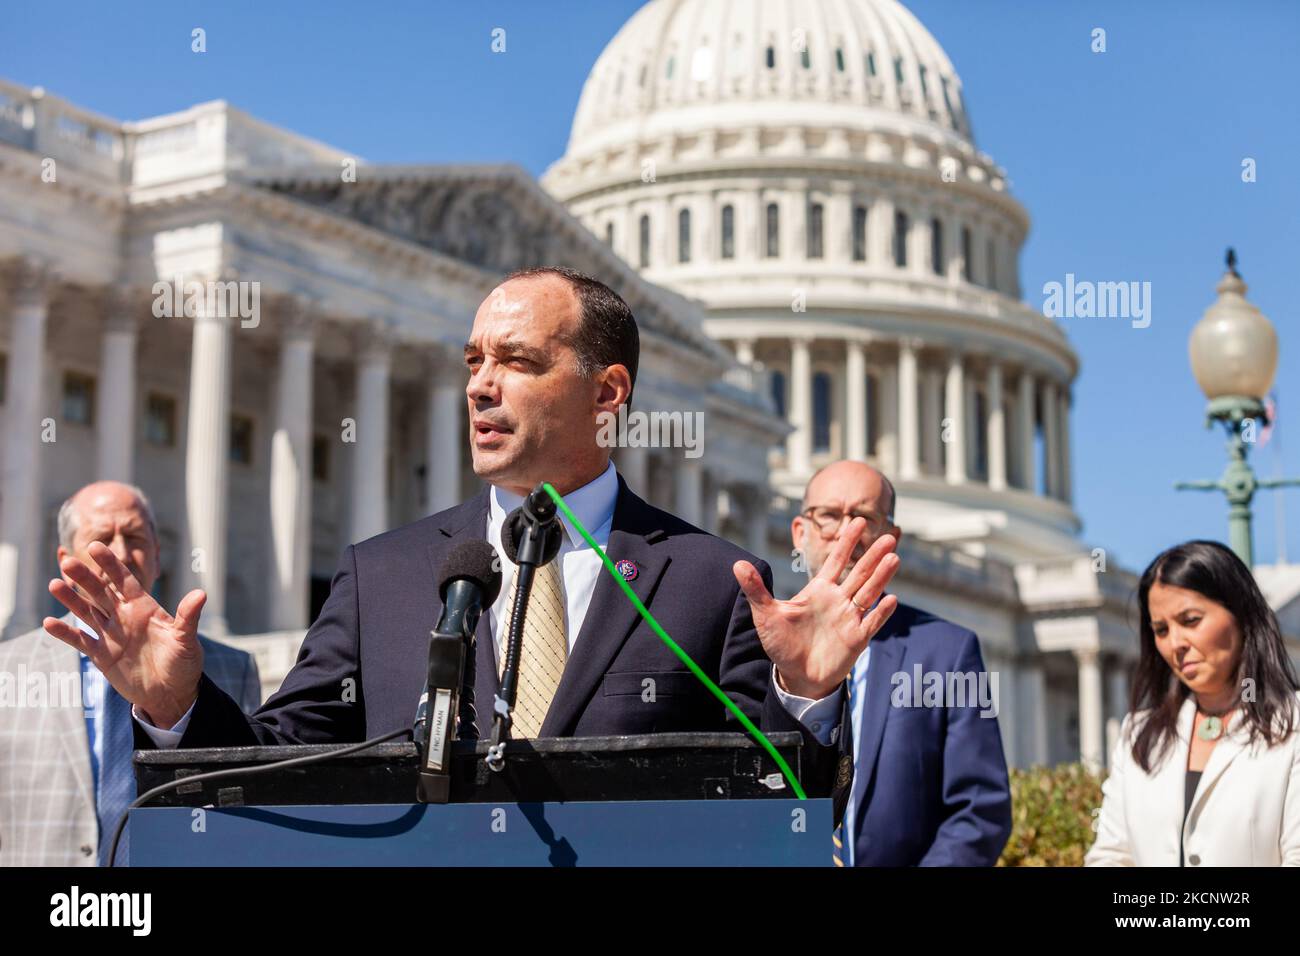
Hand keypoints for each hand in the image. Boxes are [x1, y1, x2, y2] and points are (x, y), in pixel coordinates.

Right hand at [44, 541, 204, 727]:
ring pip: (86, 612)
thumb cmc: (183, 664)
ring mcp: (111, 635)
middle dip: (85, 577)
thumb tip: (201, 594)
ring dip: (71, 600)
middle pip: (101, 592)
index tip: (96, 546)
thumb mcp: (186, 640)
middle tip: (68, 560)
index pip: (124, 581)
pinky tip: (49, 623)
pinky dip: (65, 632)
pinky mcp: (101, 655)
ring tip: (54, 584)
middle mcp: (124, 617)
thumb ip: (187, 617)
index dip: (111, 564)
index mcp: (144, 608)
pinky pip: (80, 640)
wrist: (171, 694)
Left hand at [734, 520, 898, 699]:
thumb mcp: (765, 614)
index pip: (836, 561)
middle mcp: (838, 601)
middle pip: (859, 573)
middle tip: (889, 538)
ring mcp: (849, 619)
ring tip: (893, 558)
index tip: (858, 522)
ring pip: (869, 593)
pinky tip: (891, 599)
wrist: (795, 676)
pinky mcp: (856, 639)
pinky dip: (881, 613)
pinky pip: (871, 623)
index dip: (847, 542)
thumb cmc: (782, 644)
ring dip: (881, 577)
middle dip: (872, 556)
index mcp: (819, 590)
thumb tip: (737, 564)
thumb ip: (756, 589)